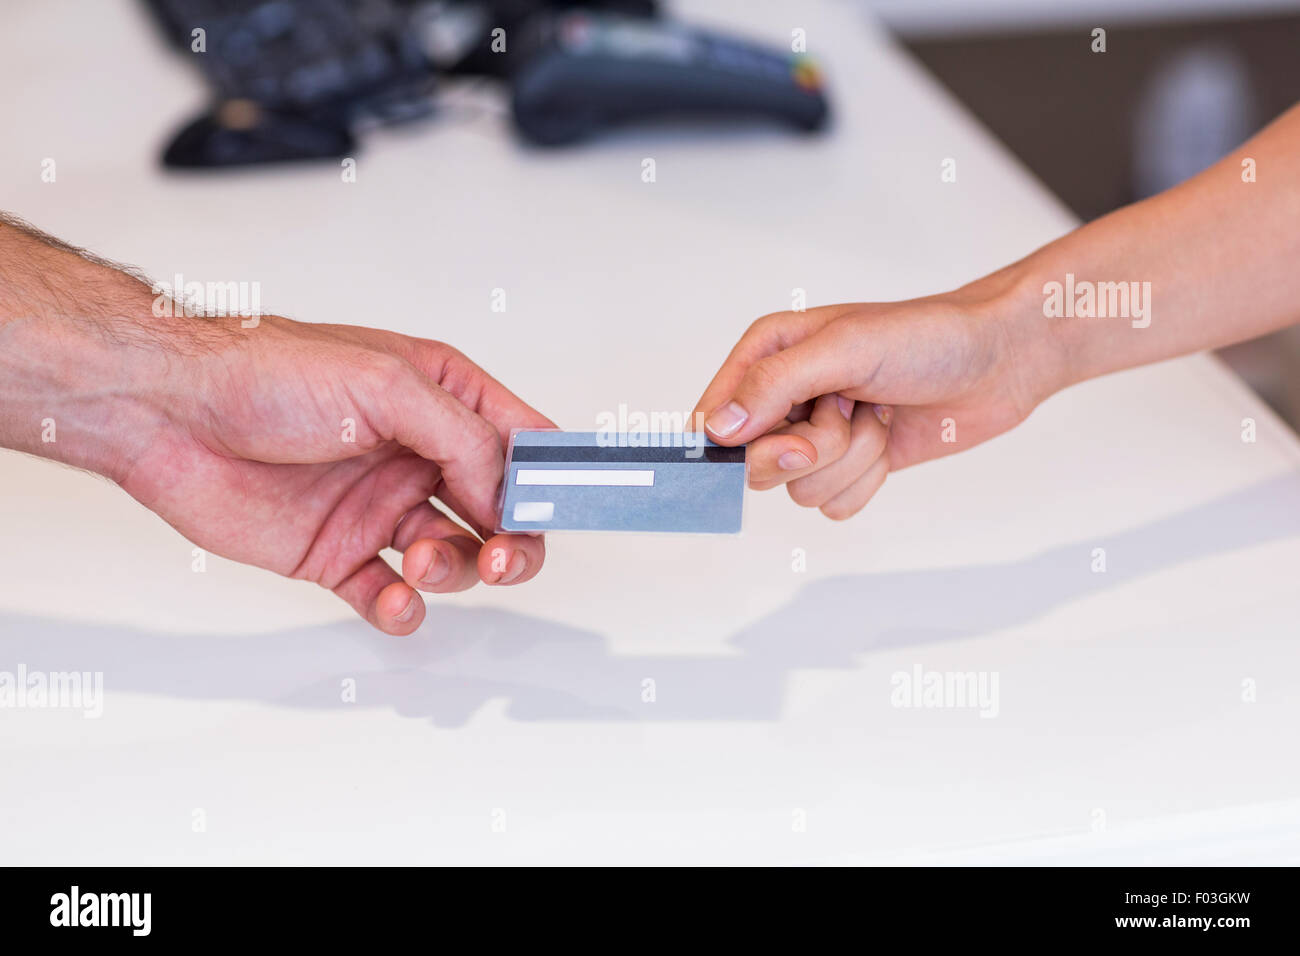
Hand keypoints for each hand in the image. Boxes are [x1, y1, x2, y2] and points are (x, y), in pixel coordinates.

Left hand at [102, 315, 550, 633]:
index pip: (520, 444)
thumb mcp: (386, 385)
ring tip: (420, 562)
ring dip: (451, 571)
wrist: (168, 413)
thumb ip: (461, 438)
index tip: (555, 512)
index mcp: (441, 399)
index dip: (546, 481)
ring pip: (451, 559)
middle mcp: (417, 455)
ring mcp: (379, 506)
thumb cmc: (267, 373)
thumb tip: (507, 491)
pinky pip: (389, 595)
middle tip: (501, 559)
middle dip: (511, 543)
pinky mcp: (337, 552)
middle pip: (497, 514)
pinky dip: (402, 610)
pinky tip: (393, 601)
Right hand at [692, 282, 1061, 518]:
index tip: (792, 434)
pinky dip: (869, 480)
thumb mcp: (844, 347)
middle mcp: (784, 398)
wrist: (999, 361)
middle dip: (812, 448)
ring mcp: (817, 435)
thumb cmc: (926, 337)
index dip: (745, 442)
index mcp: (767, 355)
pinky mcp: (850, 466)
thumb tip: (717, 429)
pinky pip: (834, 505)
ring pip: (799, 490)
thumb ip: (774, 384)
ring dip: (851, 459)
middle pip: (755, 465)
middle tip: (846, 412)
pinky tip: (890, 438)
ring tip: (879, 413)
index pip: (715, 420)